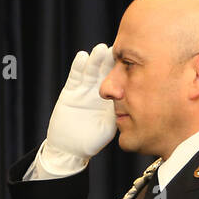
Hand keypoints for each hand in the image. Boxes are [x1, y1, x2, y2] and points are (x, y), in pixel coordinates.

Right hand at [40, 43, 116, 172]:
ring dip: (96, 60)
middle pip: (105, 72)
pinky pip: (75, 77)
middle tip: (116, 49)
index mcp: (111, 100)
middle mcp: (98, 92)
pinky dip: (78, 67)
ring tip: (101, 50)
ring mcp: (84, 91)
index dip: (124, 70)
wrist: (68, 149)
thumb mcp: (108, 128)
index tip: (130, 59)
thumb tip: (129, 104)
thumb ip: (116, 115)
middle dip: (109, 60)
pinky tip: (83, 57)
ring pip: (91, 71)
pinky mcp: (70, 92)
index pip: (119, 81)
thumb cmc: (90, 142)